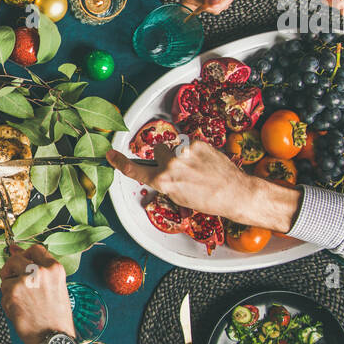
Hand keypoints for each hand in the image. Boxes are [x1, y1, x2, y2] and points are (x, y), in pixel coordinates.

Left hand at [0, 243, 73, 343]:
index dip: (24, 254)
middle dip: (11, 269)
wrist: (53, 338)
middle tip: (14, 281)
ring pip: (6, 276)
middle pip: (15, 259)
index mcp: (54, 268)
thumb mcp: (56, 288)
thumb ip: (39, 270)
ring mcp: (25, 281)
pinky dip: (7, 301)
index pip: (35, 249)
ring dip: (9, 288)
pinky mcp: (12, 293)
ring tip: (23, 303)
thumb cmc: (56, 317)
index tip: (18, 257)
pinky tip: (19, 311)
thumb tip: (15, 251)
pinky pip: (3, 292)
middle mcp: (40, 271)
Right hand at [105, 141, 300, 232]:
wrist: (233, 192)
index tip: (110, 154)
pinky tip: (206, 163)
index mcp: (163, 181)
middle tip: (181, 169)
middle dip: (165, 157)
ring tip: (197, 167)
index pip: (135, 170)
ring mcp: (184, 152)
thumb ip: (165, 183)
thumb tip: (161, 174)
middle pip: (157, 152)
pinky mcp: (198, 143)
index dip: (120, 162)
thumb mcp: (179, 197)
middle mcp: (170, 165)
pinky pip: (189, 144)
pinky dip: (195, 152)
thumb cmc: (208, 200)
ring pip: (174, 147)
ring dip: (181, 154)